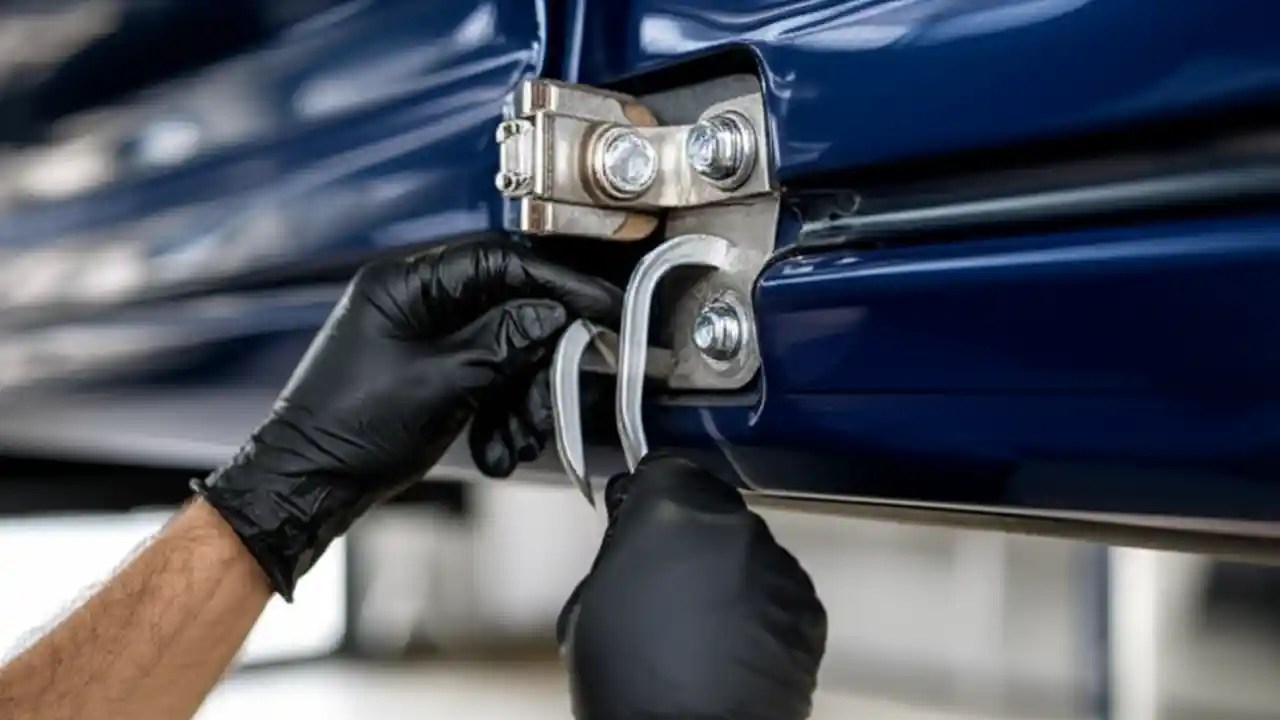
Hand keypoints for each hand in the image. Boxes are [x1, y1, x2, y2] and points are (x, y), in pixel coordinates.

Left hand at [194, 239, 620, 598]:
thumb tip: (553, 315)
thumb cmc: (349, 431)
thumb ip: (504, 341)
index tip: (596, 305)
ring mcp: (418, 337)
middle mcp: (411, 302)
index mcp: (404, 284)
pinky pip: (481, 376)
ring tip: (519, 442)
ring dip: (519, 399)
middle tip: (555, 397)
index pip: (498, 260)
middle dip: (535, 364)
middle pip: (505, 311)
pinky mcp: (424, 370)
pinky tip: (500, 447)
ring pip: (498, 351)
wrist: (307, 487)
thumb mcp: (444, 383)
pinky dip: (497, 412)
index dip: (555, 282)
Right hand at [558, 454, 826, 719]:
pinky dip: (759, 607)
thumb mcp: (590, 600)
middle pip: (711, 507)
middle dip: (690, 534)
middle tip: (667, 579)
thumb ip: (620, 550)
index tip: (642, 513)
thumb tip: (634, 535)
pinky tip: (731, 643)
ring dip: (728, 570)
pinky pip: (778, 590)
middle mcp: (734, 527)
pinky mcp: (808, 609)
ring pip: (747, 549)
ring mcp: (779, 567)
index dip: (651, 493)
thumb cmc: (631, 681)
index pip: (666, 468)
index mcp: (672, 512)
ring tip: (701, 622)